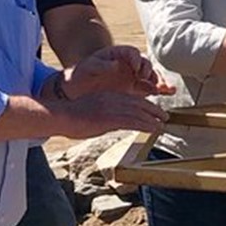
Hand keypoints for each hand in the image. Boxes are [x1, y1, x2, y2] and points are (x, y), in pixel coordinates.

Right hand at [53, 90, 173, 138]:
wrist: (61, 116)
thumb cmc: (72, 117)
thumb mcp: (92, 111)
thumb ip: (105, 115)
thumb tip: (114, 124)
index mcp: (108, 96)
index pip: (131, 99)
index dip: (145, 104)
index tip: (154, 111)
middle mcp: (112, 99)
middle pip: (138, 103)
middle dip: (153, 110)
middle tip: (165, 116)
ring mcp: (112, 108)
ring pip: (138, 112)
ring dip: (153, 118)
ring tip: (162, 124)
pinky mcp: (110, 118)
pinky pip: (133, 121)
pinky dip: (146, 124)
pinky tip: (154, 128)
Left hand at [63, 45, 174, 98]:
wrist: (80, 88)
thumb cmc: (83, 73)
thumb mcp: (89, 66)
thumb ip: (102, 65)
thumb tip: (116, 65)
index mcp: (120, 54)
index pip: (133, 53)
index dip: (136, 60)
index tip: (136, 68)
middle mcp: (130, 64)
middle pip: (146, 64)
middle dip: (150, 72)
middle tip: (149, 80)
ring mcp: (135, 77)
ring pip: (152, 76)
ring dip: (159, 81)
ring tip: (165, 89)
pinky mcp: (137, 89)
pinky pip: (151, 88)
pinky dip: (160, 90)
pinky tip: (168, 93)